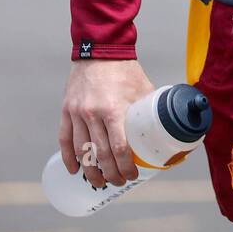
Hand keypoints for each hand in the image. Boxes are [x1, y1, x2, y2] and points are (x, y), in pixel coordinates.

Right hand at [59, 59, 154, 188]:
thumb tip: (168, 127)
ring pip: (82, 151)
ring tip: (99, 182)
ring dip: (91, 171)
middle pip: (101, 155)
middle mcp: (93, 113)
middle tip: (118, 182)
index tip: (132, 176)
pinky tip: (75, 170)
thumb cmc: (125, 70)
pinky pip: (64, 139)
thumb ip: (150, 108)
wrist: (100, 49)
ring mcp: (77, 112)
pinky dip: (69, 157)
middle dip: (110, 174)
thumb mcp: (143, 88)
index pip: (120, 148)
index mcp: (114, 109)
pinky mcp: (66, 110)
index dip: (126, 167)